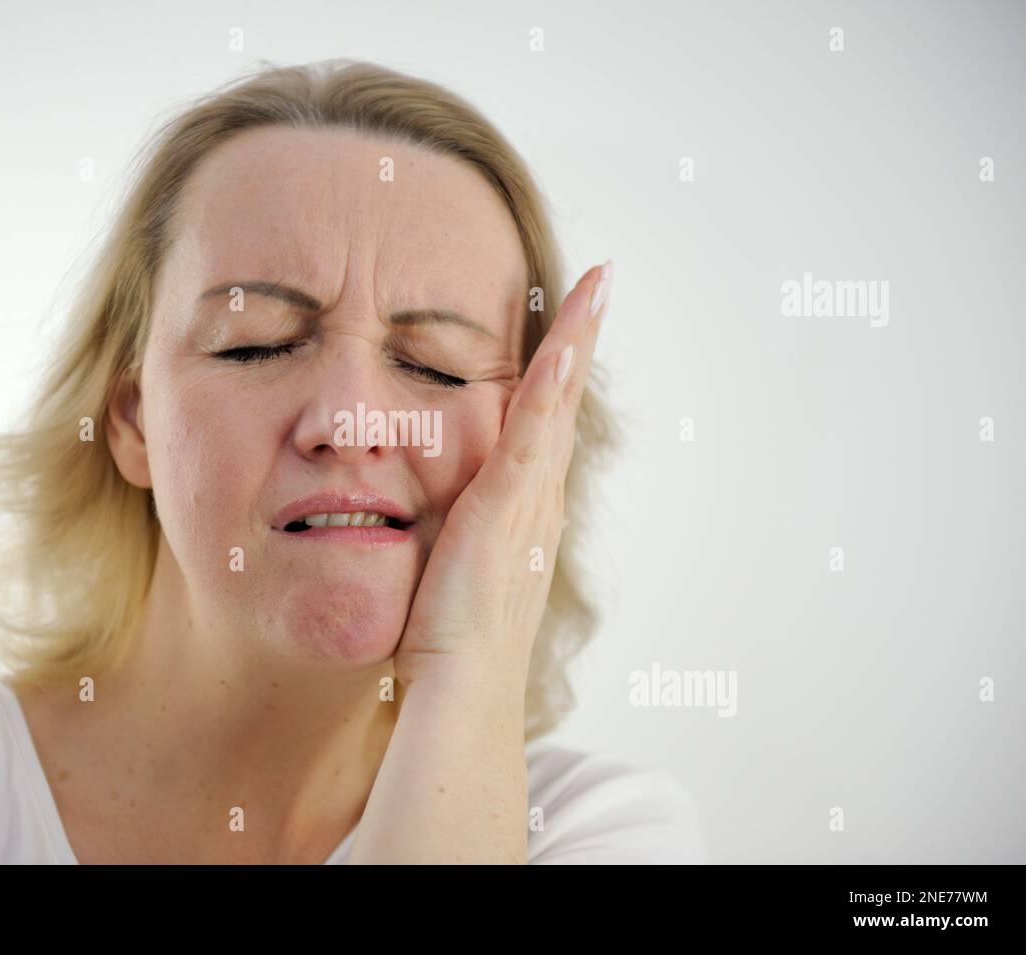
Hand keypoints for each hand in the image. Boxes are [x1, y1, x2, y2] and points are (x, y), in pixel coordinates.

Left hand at [392, 260, 614, 689]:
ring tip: (596, 287)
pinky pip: (530, 440)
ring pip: (556, 407)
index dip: (558, 371)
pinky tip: (561, 348)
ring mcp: (527, 504)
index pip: (544, 422)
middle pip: (564, 402)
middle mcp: (538, 500)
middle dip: (582, 338)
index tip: (568, 324)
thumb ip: (449, 531)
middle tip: (600, 282)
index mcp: (524, 509)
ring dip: (577, 343)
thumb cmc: (449, 643)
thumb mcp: (450, 568)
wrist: (461, 692)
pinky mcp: (504, 513)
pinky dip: (549, 392)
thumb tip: (426, 512)